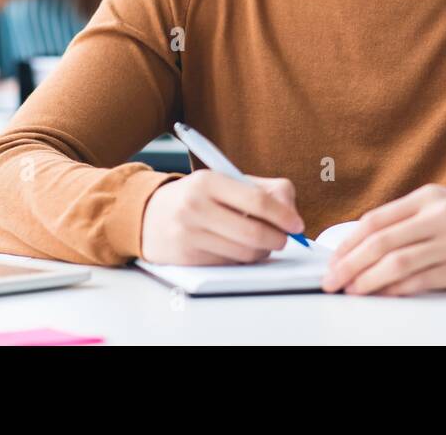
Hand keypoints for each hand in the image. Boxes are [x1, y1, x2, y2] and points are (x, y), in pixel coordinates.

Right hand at [140, 170, 303, 265]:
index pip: (258, 200)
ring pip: (244, 253)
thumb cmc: (197, 197)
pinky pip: (229, 264)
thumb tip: (292, 215)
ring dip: (262, 251)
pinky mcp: (186, 259)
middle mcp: (195, 207)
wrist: (147, 215)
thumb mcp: (225, 181)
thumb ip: (265, 190)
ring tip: (262, 243)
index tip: (297, 224)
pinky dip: (242, 259)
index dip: (284, 216)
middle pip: (254, 232)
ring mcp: (189, 235)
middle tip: (285, 238)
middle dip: (278, 238)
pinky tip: (238, 249)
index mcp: (208, 181)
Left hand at [320, 184, 445, 295]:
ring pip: (397, 262)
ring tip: (353, 291)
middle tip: (332, 281)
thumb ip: (408, 220)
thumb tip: (366, 245)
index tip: (333, 260)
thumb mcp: (443, 206)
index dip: (348, 243)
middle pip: (380, 241)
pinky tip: (384, 296)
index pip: (375, 220)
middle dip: (349, 264)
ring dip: (368, 280)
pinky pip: (422, 281)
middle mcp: (438, 216)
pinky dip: (397, 290)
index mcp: (428, 197)